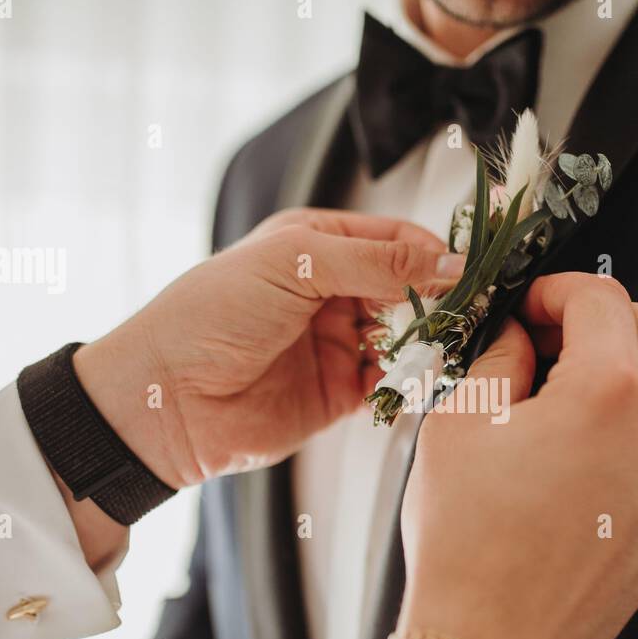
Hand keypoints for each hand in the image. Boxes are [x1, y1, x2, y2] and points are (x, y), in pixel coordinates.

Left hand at [74, 208, 464, 488]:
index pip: (395, 239)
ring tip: (447, 346)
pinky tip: (422, 378)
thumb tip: (448, 264)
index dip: (434, 252)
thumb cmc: (209, 315)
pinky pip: (391, 384)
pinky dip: (411, 382)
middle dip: (439, 298)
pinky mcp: (339, 393)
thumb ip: (377, 263)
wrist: (165, 400)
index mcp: (315, 244)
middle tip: (469, 310)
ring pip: (406, 337)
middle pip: (409, 289)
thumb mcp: (296, 264)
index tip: (472, 268)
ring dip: (430, 342)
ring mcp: (336, 343)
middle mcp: (329, 291)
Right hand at [397, 273, 637, 638]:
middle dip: (599, 321)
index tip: (532, 307)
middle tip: (546, 342)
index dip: (557, 290)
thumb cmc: (471, 549)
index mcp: (613, 394)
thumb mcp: (461, 422)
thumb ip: (500, 355)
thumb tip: (519, 334)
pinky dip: (632, 431)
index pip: (603, 297)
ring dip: (620, 374)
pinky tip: (576, 458)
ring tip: (556, 406)